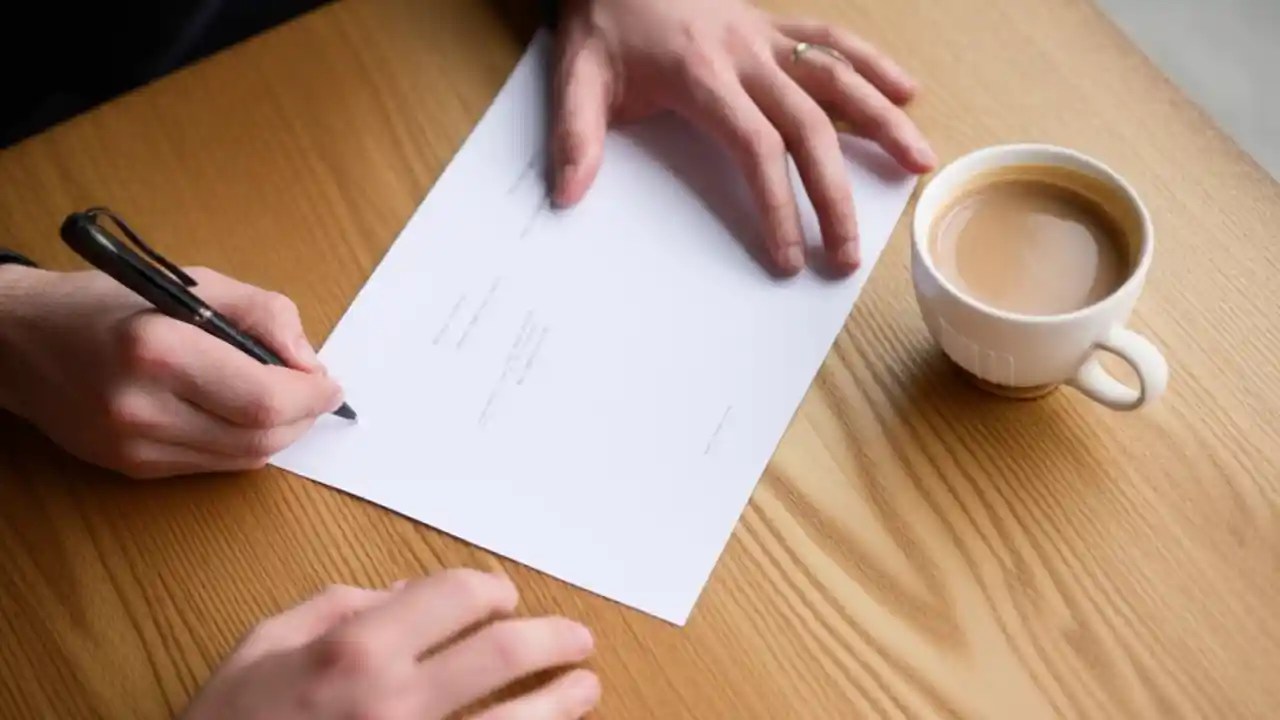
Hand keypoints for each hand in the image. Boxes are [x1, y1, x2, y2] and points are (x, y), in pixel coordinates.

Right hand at [0, 266, 341, 477]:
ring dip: (279, 435)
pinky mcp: (130, 467)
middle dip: (303, 419)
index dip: (310, 396)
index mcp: (158, 349)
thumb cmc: (108, 301)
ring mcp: (133, 445)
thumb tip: (310, 362)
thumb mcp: (193, 283)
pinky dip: (243, 445)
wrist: (19, 340)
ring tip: (287, 404)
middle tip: (316, 394)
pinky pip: (211, 466)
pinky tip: (244, 417)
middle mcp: (142, 406)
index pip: (263, 398)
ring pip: (241, 460)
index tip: (330, 383)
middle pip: (258, 438)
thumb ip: (264, 315)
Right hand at [181, 571, 599, 719]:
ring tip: (586, 688)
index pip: (457, 598)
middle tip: (576, 640)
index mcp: (355, 652)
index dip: (490, 590)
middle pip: (502, 657)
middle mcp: (394, 703)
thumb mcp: (263, 646)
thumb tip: (402, 594)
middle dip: (551, 640)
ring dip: (561, 703)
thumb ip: (336, 607)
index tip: (503, 597)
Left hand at [552, 0, 934, 275]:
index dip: (776, 204)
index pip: (753, 146)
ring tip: (920, 164)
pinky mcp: (773, 23)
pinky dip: (872, 65)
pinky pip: (832, 40)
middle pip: (808, 125)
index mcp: (700, 73)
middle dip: (834, 193)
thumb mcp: (576, 76)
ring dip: (882, 122)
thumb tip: (568, 197)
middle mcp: (745, 54)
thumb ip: (575, 137)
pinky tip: (907, 92)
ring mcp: (765, 35)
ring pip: (837, 77)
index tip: (789, 256)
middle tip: (850, 253)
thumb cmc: (600, 20)